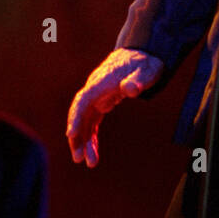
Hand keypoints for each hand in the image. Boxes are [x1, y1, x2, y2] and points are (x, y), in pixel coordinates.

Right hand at [66, 48, 163, 166]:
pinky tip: (93, 153)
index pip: (83, 100)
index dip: (75, 117)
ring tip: (89, 162)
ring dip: (84, 141)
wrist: (142, 54)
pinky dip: (91, 137)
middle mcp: (94, 90)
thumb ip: (138, 80)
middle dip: (77, 135)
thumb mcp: (147, 70)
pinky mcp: (101, 103)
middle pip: (80, 113)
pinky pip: (91, 122)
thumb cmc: (145, 63)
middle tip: (79, 158)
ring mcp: (96, 97)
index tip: (71, 134)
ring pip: (84, 121)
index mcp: (102, 81)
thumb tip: (130, 89)